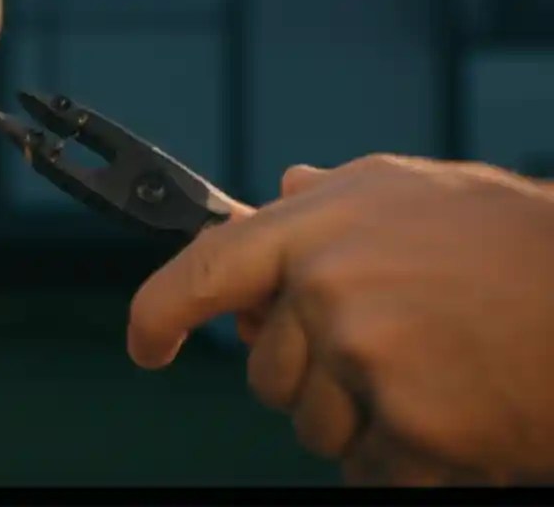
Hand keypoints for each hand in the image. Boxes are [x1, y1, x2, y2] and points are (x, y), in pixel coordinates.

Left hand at [126, 154, 553, 484]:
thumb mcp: (414, 192)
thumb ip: (332, 202)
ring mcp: (366, 358)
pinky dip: (404, 459)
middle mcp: (329, 287)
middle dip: (312, 375)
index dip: (159, 314)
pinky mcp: (412, 425)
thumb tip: (278, 194)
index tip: (147, 345)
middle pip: (265, 374)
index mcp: (319, 225)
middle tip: (393, 347)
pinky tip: (453, 415)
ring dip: (359, 419)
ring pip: (312, 426)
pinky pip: (367, 469)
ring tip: (435, 374)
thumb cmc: (513, 243)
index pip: (203, 272)